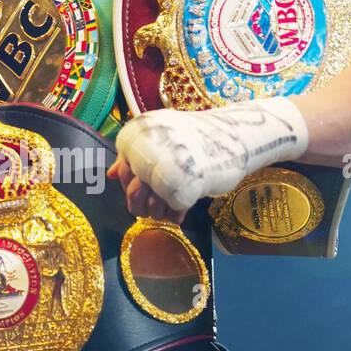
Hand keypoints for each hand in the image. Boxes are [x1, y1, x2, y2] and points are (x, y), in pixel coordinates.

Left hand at [112, 99, 308, 213]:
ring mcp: (176, 167)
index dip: (127, 184)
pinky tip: (178, 214)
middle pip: (135, 190)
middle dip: (138, 205)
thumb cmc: (198, 142)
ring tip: (164, 211)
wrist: (239, 136)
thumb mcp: (165, 143)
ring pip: (153, 202)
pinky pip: (175, 208)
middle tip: (146, 210)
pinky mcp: (192, 183)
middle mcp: (159, 149)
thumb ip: (138, 156)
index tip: (139, 188)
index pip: (124, 168)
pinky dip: (175, 215)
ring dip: (156, 212)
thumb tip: (111, 174)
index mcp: (149, 136)